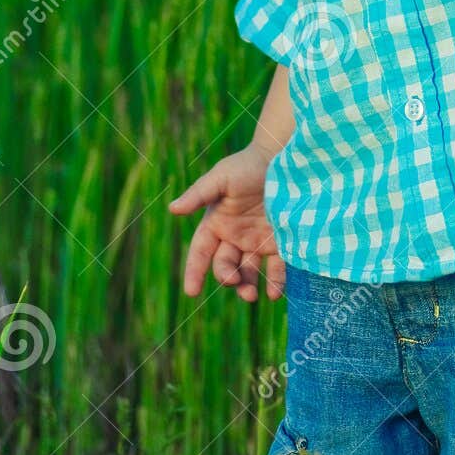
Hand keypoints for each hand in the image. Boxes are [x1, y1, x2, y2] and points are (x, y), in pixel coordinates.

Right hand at [168, 143, 285, 302]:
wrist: (282, 159)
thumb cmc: (247, 166)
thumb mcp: (221, 178)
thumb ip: (199, 195)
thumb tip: (172, 209)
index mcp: (216, 224)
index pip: (200, 252)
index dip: (194, 271)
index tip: (191, 291)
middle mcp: (235, 237)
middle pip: (226, 266)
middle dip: (227, 278)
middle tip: (234, 282)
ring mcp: (257, 242)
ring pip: (249, 272)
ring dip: (248, 286)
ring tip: (253, 296)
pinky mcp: (280, 243)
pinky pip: (276, 267)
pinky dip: (275, 281)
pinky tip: (275, 292)